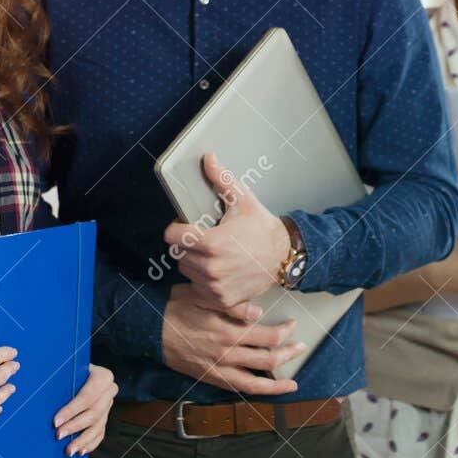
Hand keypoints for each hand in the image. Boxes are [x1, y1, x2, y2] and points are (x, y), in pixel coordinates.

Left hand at [53, 364, 116, 455]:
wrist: (83, 371)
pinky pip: (100, 433)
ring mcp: (109, 406)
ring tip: (68, 450)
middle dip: (74, 426)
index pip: (87, 396)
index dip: (71, 410)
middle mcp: (109, 391)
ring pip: (97, 426)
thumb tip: (38, 386)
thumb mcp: (69, 368)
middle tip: (58, 436)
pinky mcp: (105, 417)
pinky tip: (80, 451)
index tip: (55, 421)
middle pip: (93, 413)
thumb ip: (61, 376)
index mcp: (102, 376)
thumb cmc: (71, 369)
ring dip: (82, 440)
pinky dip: (90, 444)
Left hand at [162, 153, 290, 310]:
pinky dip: (203, 280)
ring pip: (187, 271)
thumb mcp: (243, 200)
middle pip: (178, 253)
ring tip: (211, 253)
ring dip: (193, 262)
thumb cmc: (263, 228)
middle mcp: (211, 268)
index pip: (171, 237)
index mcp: (211, 243)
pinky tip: (216, 270)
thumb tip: (208, 159)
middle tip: (202, 238)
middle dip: (186, 244)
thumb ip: (221, 179)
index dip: (176, 228)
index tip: (185, 226)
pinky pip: (199, 289)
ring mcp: (216, 286)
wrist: (285, 256)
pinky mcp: (222, 299)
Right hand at [162, 283, 302, 395]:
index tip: (292, 325)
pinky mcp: (210, 377)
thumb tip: (257, 313)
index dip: (285, 332)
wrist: (149, 328)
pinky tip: (267, 390)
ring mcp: (218, 369)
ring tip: (293, 383)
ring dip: (278, 383)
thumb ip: (231, 305)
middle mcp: (226, 353)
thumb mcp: (202, 295)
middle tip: (300, 347)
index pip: (268, 337)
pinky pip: (239, 389)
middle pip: (268, 360)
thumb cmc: (175, 307)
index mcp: (227, 331)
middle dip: (289, 354)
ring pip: (256, 382)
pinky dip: (257, 391)